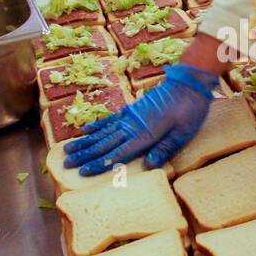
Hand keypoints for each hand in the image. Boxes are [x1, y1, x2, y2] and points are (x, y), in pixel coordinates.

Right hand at [64, 63, 218, 174]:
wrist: (187, 82)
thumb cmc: (189, 110)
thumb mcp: (184, 133)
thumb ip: (165, 148)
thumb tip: (148, 165)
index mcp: (144, 135)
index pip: (118, 154)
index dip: (100, 164)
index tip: (82, 172)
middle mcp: (132, 126)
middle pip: (104, 144)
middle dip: (84, 155)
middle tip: (66, 163)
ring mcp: (129, 117)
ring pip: (102, 132)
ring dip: (85, 142)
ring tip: (68, 149)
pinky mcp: (131, 110)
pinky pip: (110, 119)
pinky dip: (96, 126)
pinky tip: (85, 131)